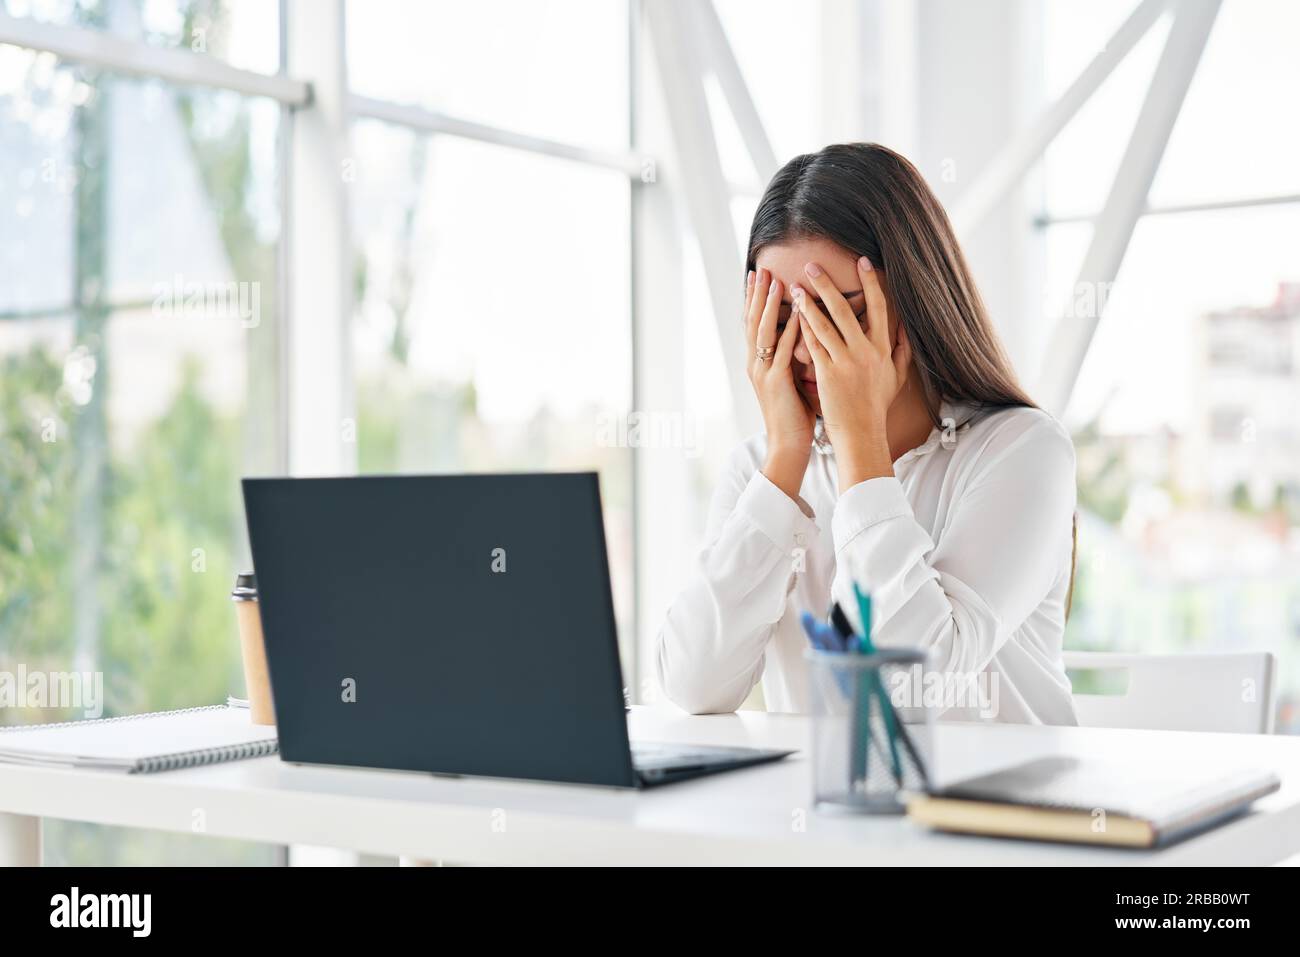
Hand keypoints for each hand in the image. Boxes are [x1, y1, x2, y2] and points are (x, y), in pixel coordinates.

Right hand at [745, 266, 814, 499]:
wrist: (788, 445)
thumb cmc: (795, 415)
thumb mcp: (791, 380)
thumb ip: (793, 357)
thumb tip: (804, 335)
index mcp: (759, 363)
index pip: (755, 324)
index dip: (755, 299)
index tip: (758, 275)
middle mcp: (756, 365)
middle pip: (753, 322)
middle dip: (756, 295)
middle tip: (760, 269)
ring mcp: (763, 373)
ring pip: (763, 333)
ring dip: (769, 306)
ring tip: (775, 282)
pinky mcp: (776, 383)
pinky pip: (781, 352)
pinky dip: (788, 331)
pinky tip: (796, 315)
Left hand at [793, 256, 911, 489]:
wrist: (861, 433)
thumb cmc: (876, 406)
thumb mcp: (896, 377)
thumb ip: (902, 351)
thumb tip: (907, 329)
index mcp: (882, 349)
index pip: (879, 308)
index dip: (870, 283)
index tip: (862, 261)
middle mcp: (865, 352)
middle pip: (845, 309)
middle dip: (827, 284)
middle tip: (811, 265)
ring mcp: (845, 362)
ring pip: (824, 324)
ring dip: (808, 302)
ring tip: (794, 286)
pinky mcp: (827, 374)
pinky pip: (812, 345)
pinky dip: (803, 328)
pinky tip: (793, 314)